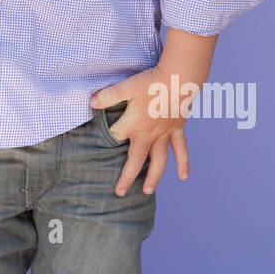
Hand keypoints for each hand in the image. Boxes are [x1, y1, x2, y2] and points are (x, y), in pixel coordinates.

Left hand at [90, 66, 191, 197]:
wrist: (179, 80)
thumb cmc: (151, 83)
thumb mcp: (126, 87)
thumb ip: (108, 96)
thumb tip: (91, 102)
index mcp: (133, 125)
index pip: (115, 137)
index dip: (107, 138)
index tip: (98, 141)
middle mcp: (148, 135)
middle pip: (136, 160)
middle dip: (127, 177)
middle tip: (119, 193)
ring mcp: (164, 135)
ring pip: (158, 161)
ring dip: (153, 177)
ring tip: (147, 191)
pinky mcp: (177, 130)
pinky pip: (180, 150)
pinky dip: (182, 163)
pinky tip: (183, 177)